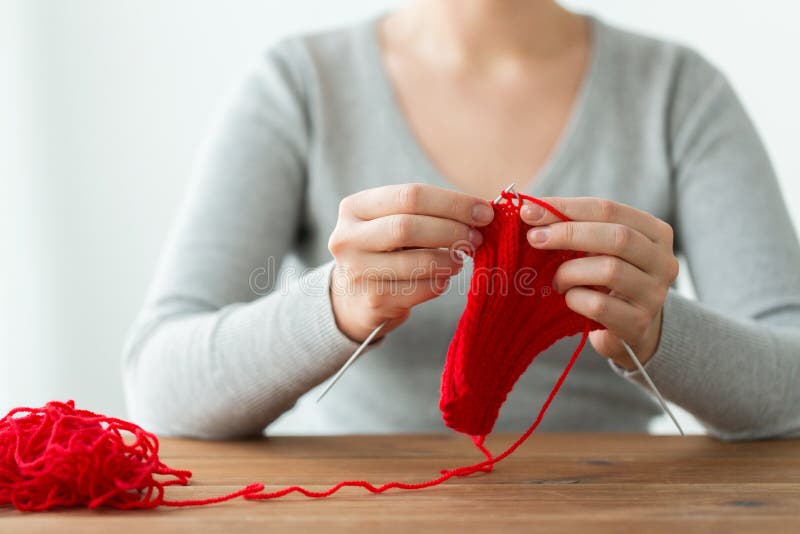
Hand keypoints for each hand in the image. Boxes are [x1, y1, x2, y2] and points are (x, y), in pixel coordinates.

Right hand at [328, 183, 494, 341]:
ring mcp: (357, 272)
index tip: (484, 212)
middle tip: (477, 237)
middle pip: (408, 226)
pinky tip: (443, 277)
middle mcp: (348, 238)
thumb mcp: (392, 223)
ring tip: (461, 259)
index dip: (452, 202)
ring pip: (418, 262)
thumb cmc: (385, 252)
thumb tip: (481, 211)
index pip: (410, 195)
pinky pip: (421, 289)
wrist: (353, 299)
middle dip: (452, 230)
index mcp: (355, 208)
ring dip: (450, 259)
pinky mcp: (373, 302)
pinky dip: (441, 282)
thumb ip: (428, 213)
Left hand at [520, 197, 678, 368]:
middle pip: (618, 237)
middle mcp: (663, 261)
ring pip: (610, 270)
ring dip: (570, 271)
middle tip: (534, 238)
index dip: (567, 208)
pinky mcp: (637, 323)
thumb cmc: (608, 280)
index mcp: (655, 232)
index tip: (530, 211)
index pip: (609, 210)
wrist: (630, 329)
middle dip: (568, 233)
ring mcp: (654, 294)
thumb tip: (531, 210)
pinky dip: (575, 299)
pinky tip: (569, 299)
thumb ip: (576, 228)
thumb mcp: (599, 249)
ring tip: (556, 280)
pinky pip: (599, 305)